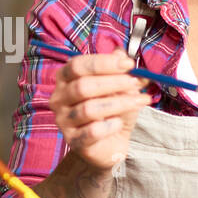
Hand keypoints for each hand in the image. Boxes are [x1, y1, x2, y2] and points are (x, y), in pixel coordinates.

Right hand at [49, 50, 151, 169]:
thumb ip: (119, 70)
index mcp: (66, 78)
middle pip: (82, 86)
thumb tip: (121, 54)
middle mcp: (59, 98)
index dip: (103, 63)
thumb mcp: (119, 87)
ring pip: (89, 109)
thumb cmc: (112, 111)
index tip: (129, 64)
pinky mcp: (73, 141)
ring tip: (138, 102)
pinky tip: (119, 123)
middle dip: (113, 83)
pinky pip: (92, 132)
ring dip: (119, 103)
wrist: (110, 143)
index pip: (78, 65)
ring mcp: (63, 120)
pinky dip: (111, 126)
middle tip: (136, 83)